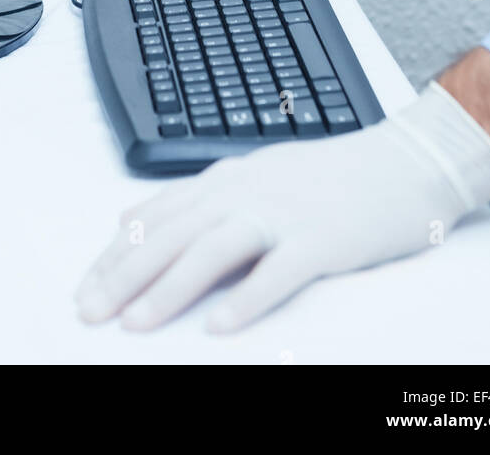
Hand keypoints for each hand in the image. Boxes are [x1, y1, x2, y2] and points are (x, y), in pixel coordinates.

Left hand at [75, 83, 489, 331]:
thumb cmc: (331, 176)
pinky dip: (248, 299)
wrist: (404, 162)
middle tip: (89, 312)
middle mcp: (247, 191)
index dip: (116, 255)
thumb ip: (196, 195)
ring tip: (136, 323)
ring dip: (171, 287)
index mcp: (227, 178)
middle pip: (174, 233)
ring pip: (214, 249)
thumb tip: (134, 215)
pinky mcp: (323, 239)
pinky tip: (221, 327)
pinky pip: (279, 272)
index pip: (158, 216)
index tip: (85, 288)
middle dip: (126, 275)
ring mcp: (284, 213)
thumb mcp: (254, 173)